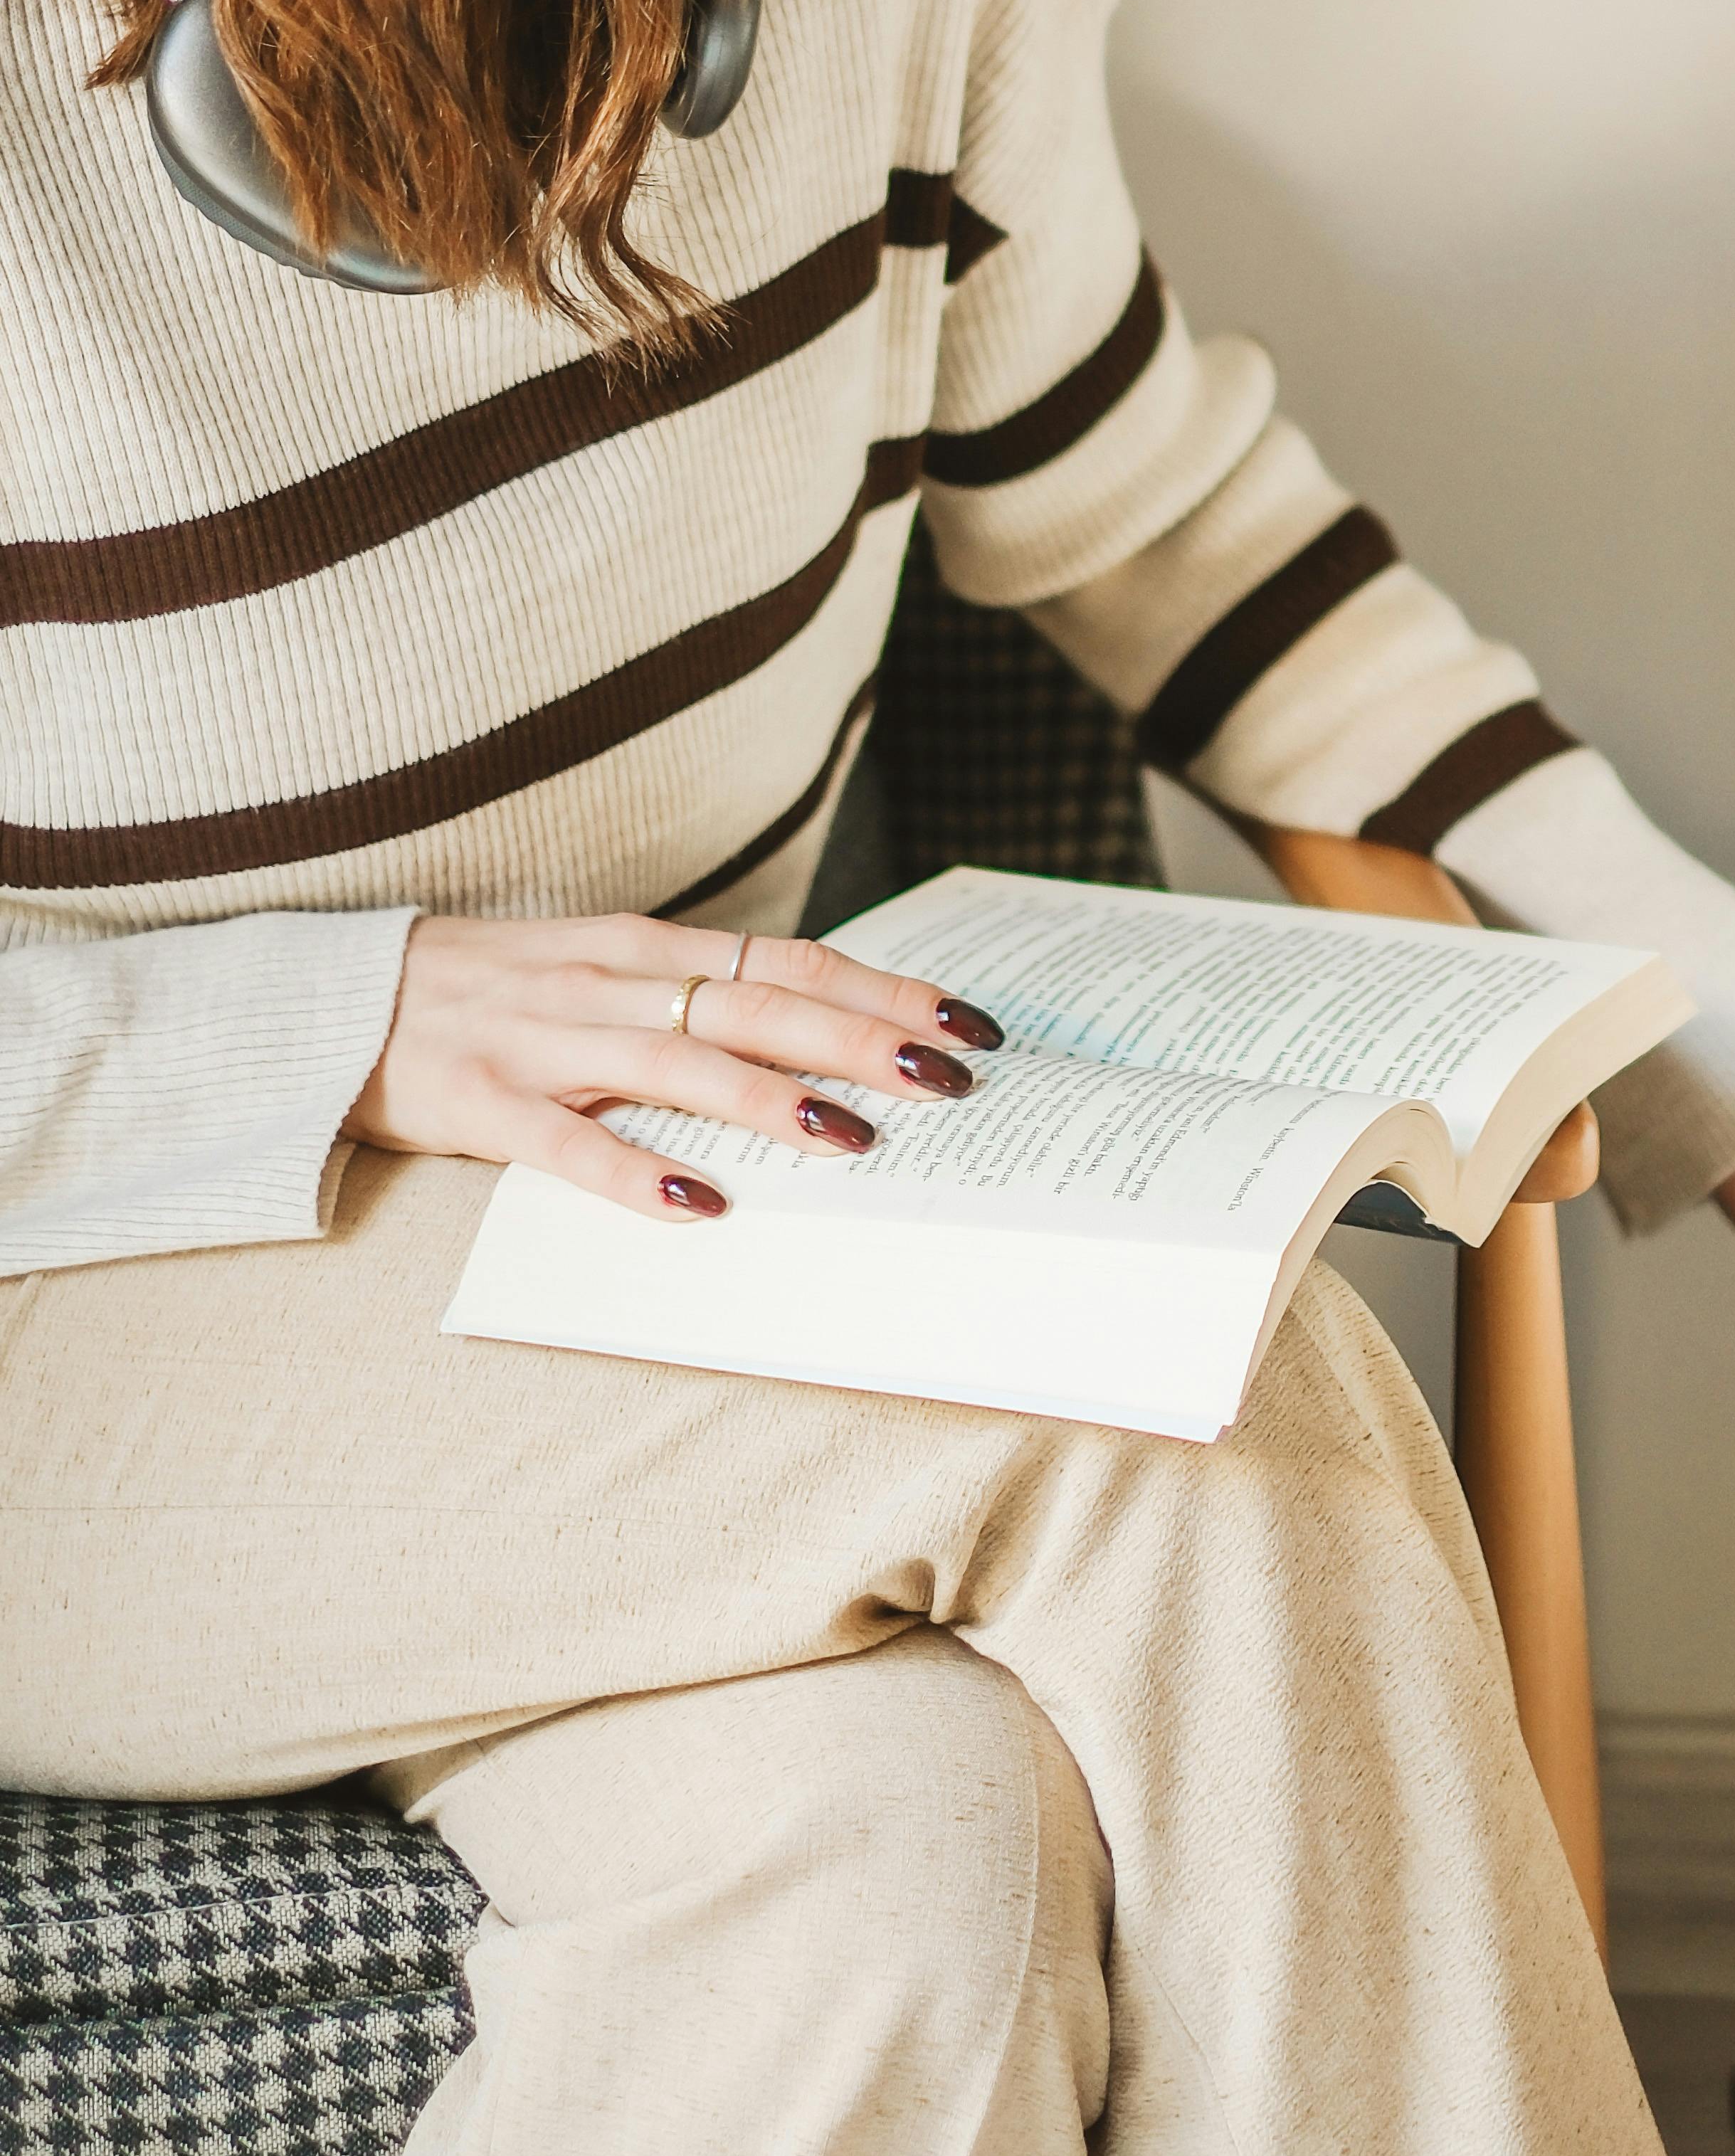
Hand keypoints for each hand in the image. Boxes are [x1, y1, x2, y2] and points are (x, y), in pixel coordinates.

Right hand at [343, 913, 1004, 1221]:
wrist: (345, 998)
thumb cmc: (503, 992)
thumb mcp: (611, 975)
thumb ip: (703, 998)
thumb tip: (825, 1039)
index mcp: (651, 949)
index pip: (793, 964)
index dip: (884, 991)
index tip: (968, 1020)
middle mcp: (613, 984)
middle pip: (760, 1008)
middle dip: (863, 1041)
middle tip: (950, 1078)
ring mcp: (547, 1042)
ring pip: (681, 1066)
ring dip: (770, 1100)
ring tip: (852, 1134)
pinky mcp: (484, 1103)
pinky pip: (569, 1144)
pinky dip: (637, 1174)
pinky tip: (700, 1206)